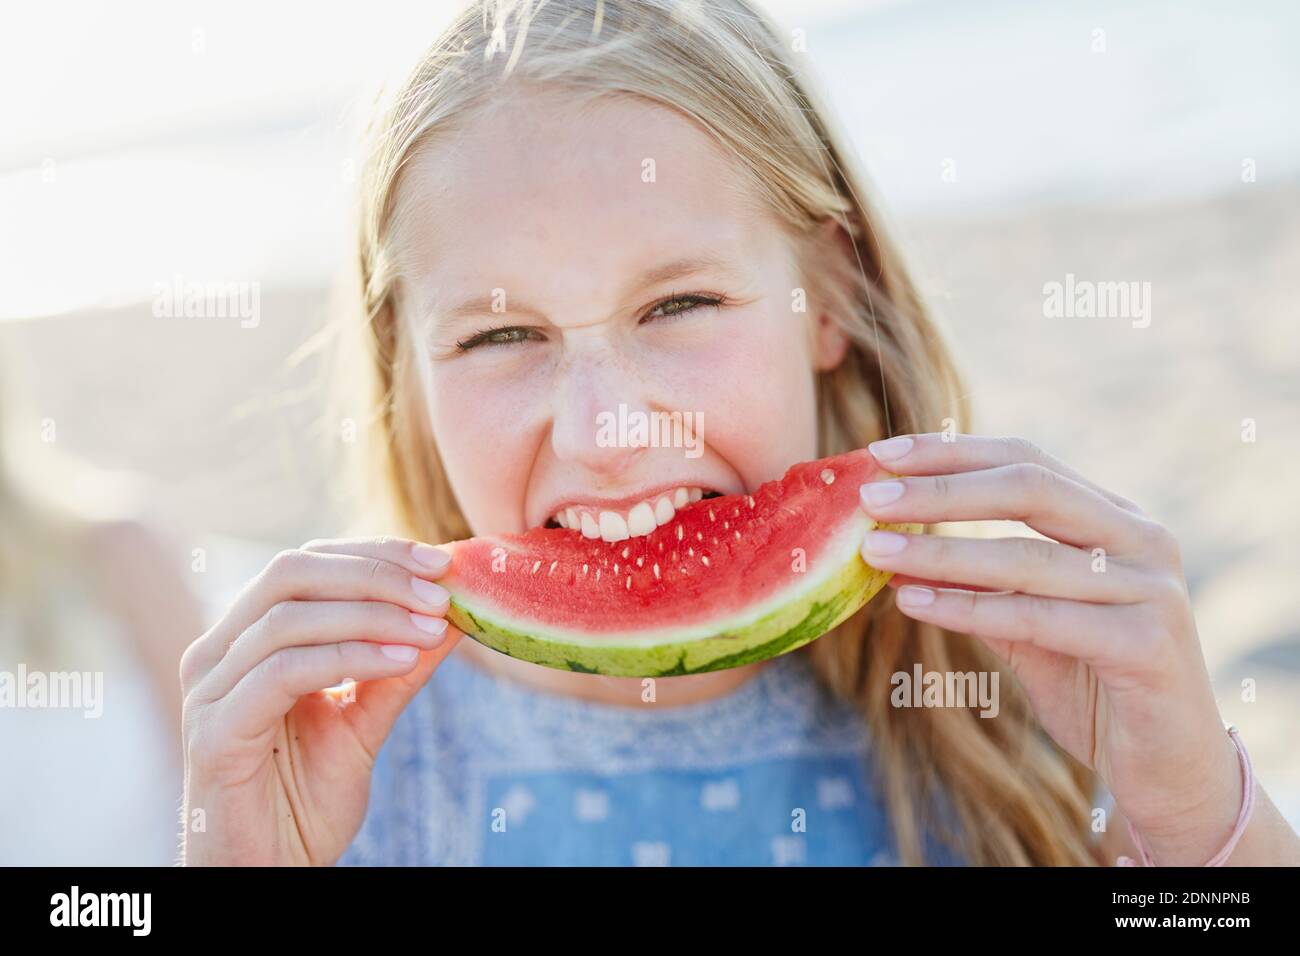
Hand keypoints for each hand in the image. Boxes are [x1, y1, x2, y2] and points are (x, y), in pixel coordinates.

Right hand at [180, 536, 461, 865]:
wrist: (268, 875)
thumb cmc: (303, 801)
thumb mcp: (364, 722)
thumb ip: (398, 667)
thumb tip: (451, 612)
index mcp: (246, 640)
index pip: (307, 564)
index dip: (375, 554)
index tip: (442, 561)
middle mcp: (217, 653)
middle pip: (292, 572)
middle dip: (376, 573)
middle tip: (441, 590)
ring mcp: (208, 691)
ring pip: (290, 617)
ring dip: (374, 614)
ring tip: (432, 628)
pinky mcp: (214, 732)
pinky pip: (284, 672)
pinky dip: (350, 657)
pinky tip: (401, 661)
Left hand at [857, 433, 1244, 865]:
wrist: (1169, 769)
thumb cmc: (1094, 686)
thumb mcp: (1027, 623)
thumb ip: (979, 582)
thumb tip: (893, 546)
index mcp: (1116, 518)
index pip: (1026, 461)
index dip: (951, 453)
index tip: (881, 454)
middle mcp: (1142, 539)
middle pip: (1030, 488)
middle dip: (942, 489)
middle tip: (870, 498)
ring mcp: (1152, 589)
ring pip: (1027, 557)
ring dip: (941, 552)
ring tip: (875, 551)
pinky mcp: (1148, 645)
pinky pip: (1038, 618)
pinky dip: (969, 608)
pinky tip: (913, 602)